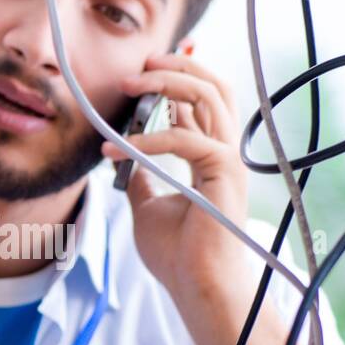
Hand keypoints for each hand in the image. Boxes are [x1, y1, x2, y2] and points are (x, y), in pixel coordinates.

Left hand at [100, 49, 250, 307]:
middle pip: (213, 86)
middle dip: (177, 66)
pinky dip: (148, 140)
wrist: (196, 286)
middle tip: (140, 64)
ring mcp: (228, 160)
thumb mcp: (147, 206)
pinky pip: (185, 139)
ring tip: (128, 84)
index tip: (157, 57)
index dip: (184, 71)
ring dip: (166, 83)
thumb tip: (123, 157)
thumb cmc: (177, 255)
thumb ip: (143, 177)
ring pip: (207, 97)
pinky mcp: (224, 172)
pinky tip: (116, 149)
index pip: (203, 100)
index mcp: (211, 157)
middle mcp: (225, 152)